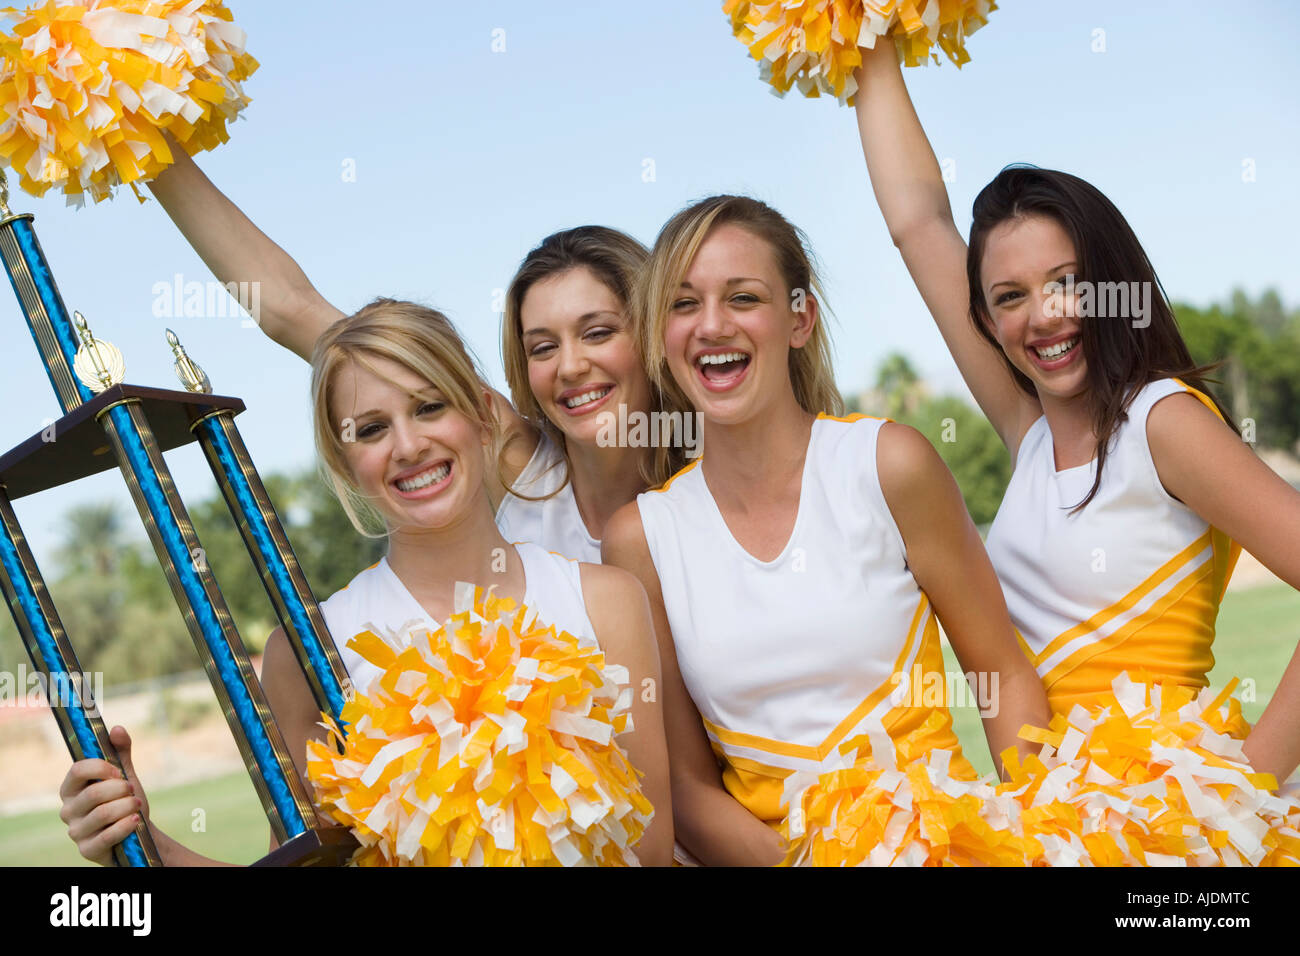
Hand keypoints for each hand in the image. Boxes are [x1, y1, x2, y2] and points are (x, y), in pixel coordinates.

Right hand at [58, 725, 148, 865]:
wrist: (136, 832)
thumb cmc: (125, 800)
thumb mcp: (125, 774)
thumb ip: (120, 752)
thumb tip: (117, 729)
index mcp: (72, 788)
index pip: (77, 770)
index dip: (101, 767)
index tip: (118, 771)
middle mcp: (68, 810)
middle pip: (93, 794)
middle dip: (120, 789)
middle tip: (132, 790)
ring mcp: (76, 831)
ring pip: (102, 814)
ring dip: (127, 806)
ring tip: (137, 804)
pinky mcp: (87, 850)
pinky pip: (107, 836)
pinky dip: (126, 825)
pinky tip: (136, 820)